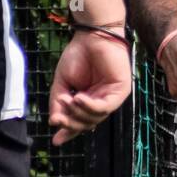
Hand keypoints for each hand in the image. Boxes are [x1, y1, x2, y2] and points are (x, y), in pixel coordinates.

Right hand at [47, 30, 131, 145]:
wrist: (91, 34)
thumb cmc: (78, 54)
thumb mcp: (62, 82)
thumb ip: (58, 102)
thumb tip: (54, 121)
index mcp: (89, 99)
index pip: (80, 120)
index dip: (68, 131)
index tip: (56, 141)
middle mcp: (102, 100)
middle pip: (88, 122)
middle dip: (71, 123)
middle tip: (58, 119)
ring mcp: (113, 96)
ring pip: (96, 117)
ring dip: (79, 112)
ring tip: (68, 101)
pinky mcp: (121, 90)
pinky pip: (105, 107)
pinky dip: (90, 105)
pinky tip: (79, 98)